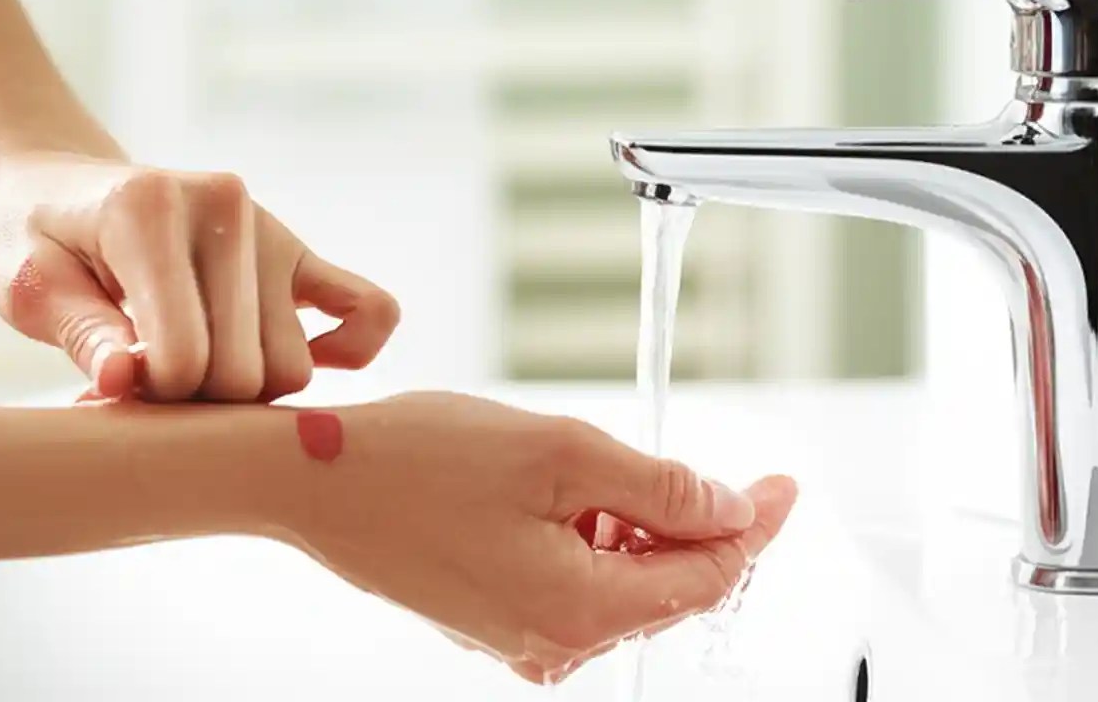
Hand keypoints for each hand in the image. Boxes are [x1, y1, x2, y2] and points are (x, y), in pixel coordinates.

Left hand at [0, 152, 400, 401]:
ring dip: (243, 392)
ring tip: (186, 372)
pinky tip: (306, 361)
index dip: (151, 395)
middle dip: (195, 403)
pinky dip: (351, 351)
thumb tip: (127, 383)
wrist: (55, 188)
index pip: (187, 353)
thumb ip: (82, 334)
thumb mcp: (27, 284)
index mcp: (153, 209)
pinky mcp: (302, 254)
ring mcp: (274, 231)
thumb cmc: (33, 240)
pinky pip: (371, 310)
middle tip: (143, 382)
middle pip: (247, 371)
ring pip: (293, 368)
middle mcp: (230, 207)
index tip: (113, 383)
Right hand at [284, 392, 797, 683]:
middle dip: (682, 520)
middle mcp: (554, 644)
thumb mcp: (560, 453)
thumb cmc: (419, 462)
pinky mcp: (492, 620)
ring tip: (582, 470)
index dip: (752, 525)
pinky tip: (556, 499)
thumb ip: (659, 486)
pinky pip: (572, 585)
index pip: (707, 577)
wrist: (314, 481)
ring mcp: (519, 638)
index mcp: (580, 611)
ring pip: (618, 582)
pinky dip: (587, 540)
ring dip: (628, 526)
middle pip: (664, 585)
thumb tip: (728, 511)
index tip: (783, 487)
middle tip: (667, 457)